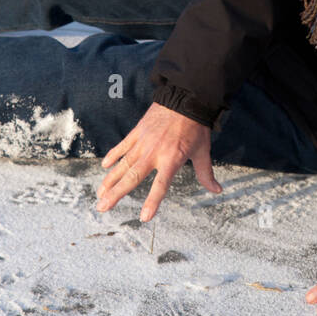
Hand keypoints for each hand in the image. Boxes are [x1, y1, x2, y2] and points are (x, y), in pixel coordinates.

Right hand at [96, 102, 218, 221]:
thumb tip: (216, 190)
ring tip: (100, 194)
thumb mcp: (202, 151)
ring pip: (123, 164)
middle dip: (116, 194)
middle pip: (132, 177)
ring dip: (110, 180)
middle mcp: (154, 153)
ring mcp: (143, 142)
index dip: (152, 202)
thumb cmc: (195, 126)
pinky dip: (113, 156)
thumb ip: (205, 173)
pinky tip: (105, 167)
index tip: (144, 217)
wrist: (185, 98)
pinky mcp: (137, 132)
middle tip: (102, 207)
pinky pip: (122, 146)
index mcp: (172, 159)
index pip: (160, 185)